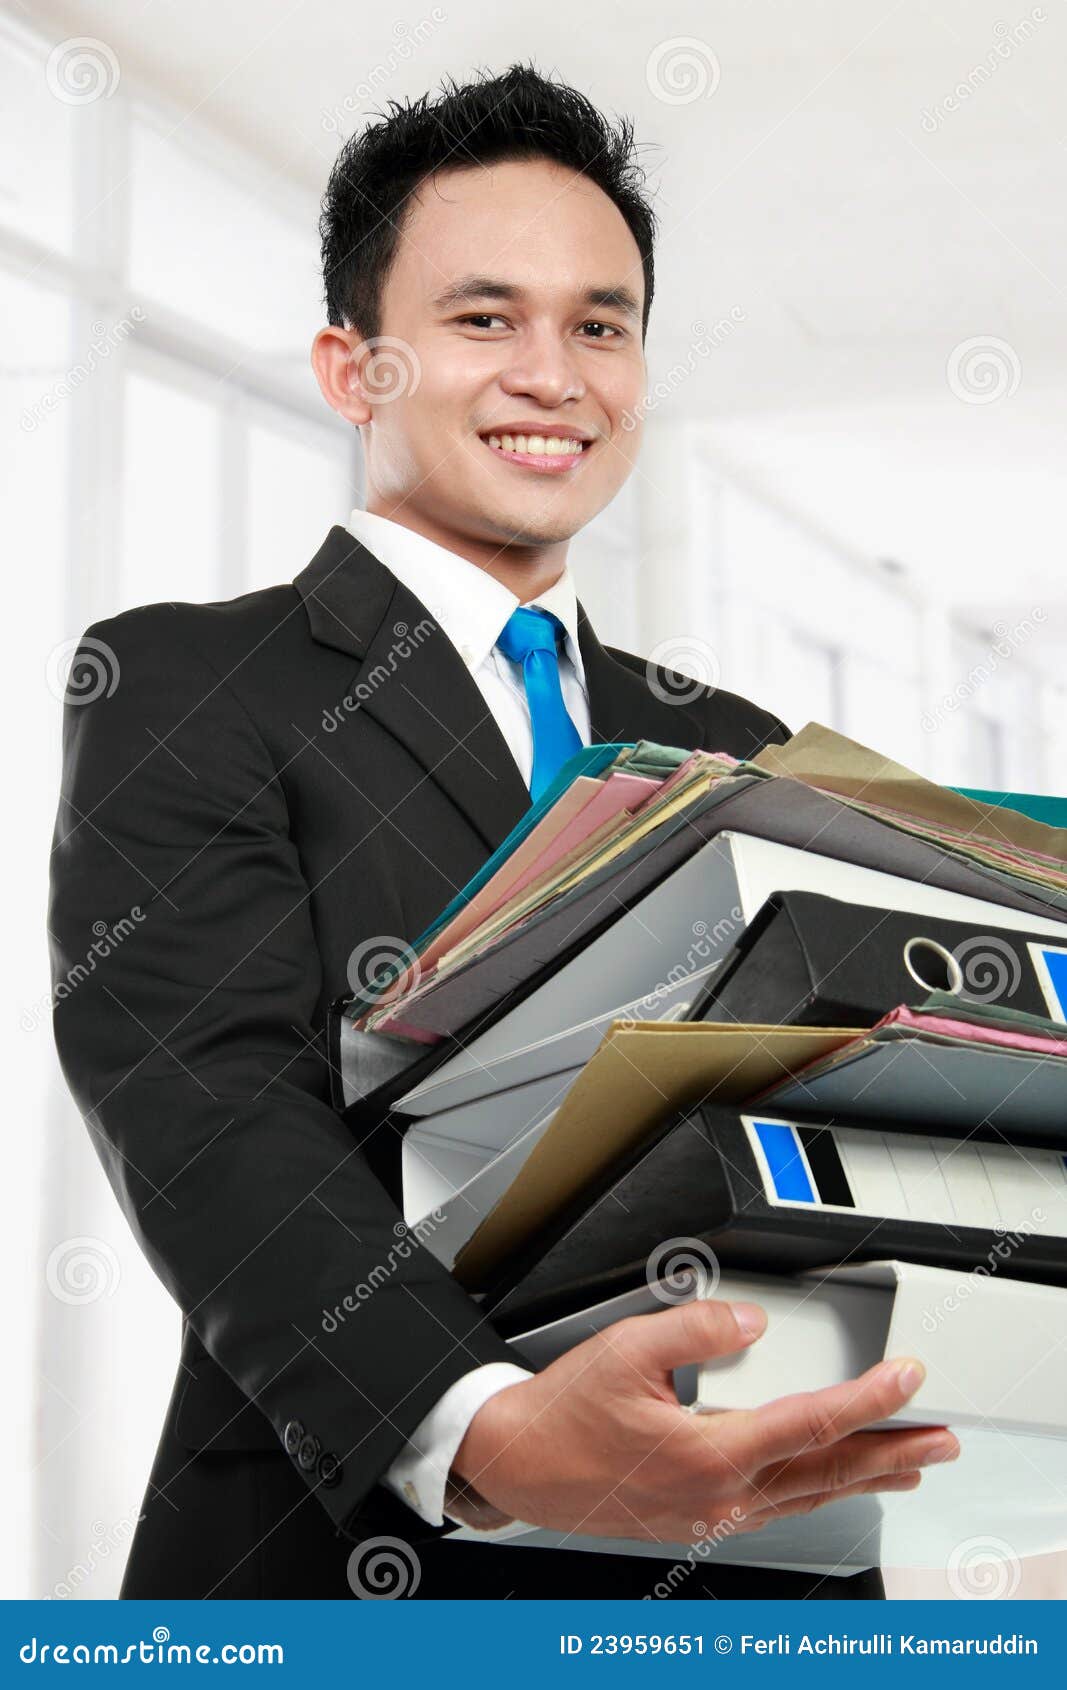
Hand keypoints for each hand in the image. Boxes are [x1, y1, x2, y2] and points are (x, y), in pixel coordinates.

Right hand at [449, 1298, 958, 1540]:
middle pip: (827, 1473)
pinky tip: (828, 1486)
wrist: (517, 1465)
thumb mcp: (626, 1348)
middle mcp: (719, 1494)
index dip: (870, 1400)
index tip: (907, 1379)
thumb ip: (697, 1327)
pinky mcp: (697, 1518)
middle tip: (940, 1439)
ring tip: (906, 1466)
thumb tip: (749, 1322)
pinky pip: (777, 1509)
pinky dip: (817, 1494)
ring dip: (864, 1479)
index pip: (812, 1424)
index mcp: (710, 1453)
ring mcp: (710, 1514)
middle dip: (892, 1454)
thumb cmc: (563, 1415)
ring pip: (808, 1498)